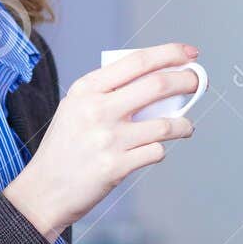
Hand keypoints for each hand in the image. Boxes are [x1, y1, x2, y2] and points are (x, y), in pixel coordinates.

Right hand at [4, 43, 199, 241]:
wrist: (44, 190)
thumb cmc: (64, 148)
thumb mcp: (74, 108)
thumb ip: (107, 92)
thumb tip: (158, 81)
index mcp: (86, 89)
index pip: (137, 62)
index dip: (170, 54)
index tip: (190, 55)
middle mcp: (97, 110)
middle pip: (158, 85)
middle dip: (188, 82)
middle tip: (198, 84)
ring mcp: (107, 139)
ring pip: (166, 124)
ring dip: (184, 124)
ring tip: (185, 127)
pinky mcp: (116, 166)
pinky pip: (156, 152)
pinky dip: (160, 150)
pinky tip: (152, 151)